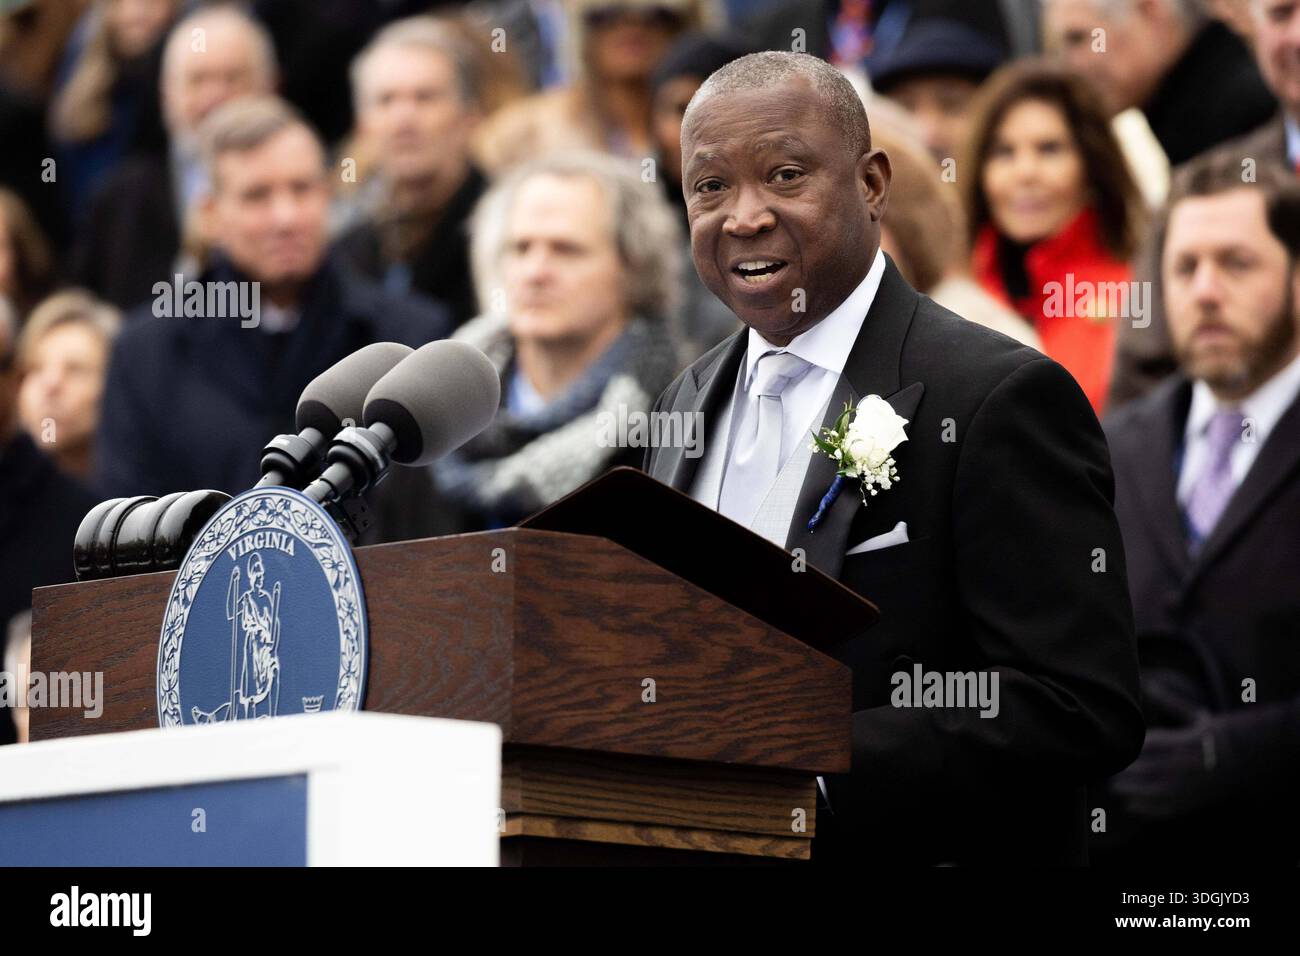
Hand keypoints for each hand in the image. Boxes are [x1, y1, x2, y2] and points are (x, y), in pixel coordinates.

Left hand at [1110, 711, 1234, 820]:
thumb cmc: (1216, 733)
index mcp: (1181, 742)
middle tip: (1106, 768)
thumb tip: (1148, 683)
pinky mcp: (1192, 799)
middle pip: (1142, 769)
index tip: (1110, 747)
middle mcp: (1182, 764)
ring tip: (1113, 786)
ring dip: (1128, 790)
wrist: (1245, 759)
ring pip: (1150, 790)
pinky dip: (1145, 808)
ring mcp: (1188, 785)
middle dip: (1122, 770)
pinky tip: (1129, 805)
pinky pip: (1165, 808)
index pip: (1143, 747)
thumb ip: (1169, 702)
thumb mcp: (1194, 715)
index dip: (1125, 749)